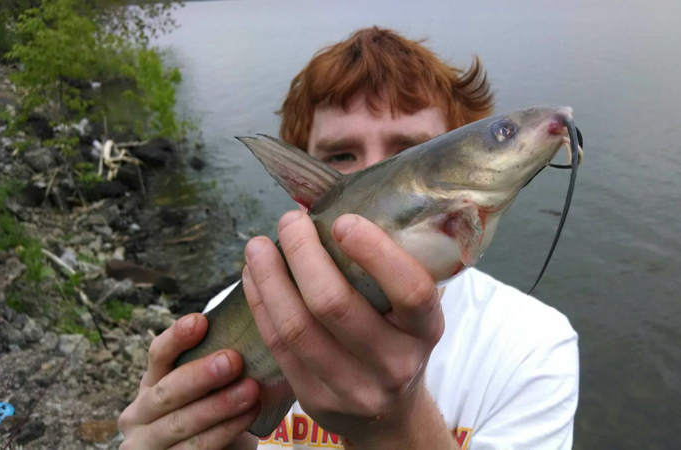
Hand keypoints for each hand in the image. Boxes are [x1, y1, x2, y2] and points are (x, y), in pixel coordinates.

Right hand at [118, 313, 260, 448]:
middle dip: (200, 375)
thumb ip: (218, 366)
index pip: (157, 356)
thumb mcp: (207, 389)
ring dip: (218, 406)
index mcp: (151, 384)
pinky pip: (196, 448)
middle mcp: (139, 415)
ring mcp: (148, 445)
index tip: (201, 321)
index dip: (176, 338)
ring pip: (180, 424)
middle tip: (233, 360)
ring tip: (251, 390)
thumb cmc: (213, 414)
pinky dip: (225, 431)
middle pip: (166, 392)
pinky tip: (248, 415)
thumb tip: (254, 333)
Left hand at [242, 211, 457, 448]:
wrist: (390, 414)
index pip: (410, 290)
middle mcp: (395, 363)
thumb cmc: (399, 340)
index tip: (342, 220)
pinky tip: (254, 277)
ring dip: (269, 277)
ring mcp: (354, 388)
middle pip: (335, 304)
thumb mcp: (413, 310)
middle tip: (290, 221)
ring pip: (297, 327)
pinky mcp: (316, 401)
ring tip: (258, 245)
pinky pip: (278, 347)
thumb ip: (390, 266)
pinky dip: (260, 304)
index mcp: (427, 331)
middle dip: (302, 253)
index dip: (375, 251)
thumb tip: (334, 201)